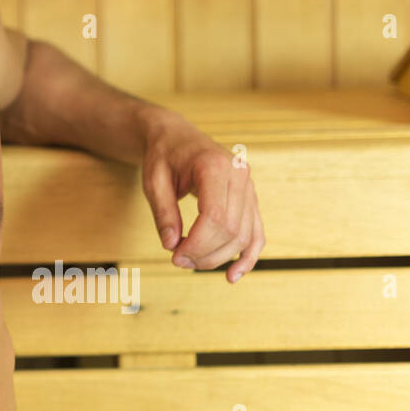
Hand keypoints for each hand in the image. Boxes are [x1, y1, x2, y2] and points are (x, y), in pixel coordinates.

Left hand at [138, 110, 264, 281]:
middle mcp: (239, 174)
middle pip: (231, 229)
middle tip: (177, 261)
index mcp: (214, 166)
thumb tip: (171, 246)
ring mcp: (249, 187)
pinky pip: (256, 232)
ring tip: (192, 263)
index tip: (175, 256)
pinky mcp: (250, 198)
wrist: (176, 136)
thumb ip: (163, 213)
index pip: (216, 216)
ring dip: (220, 257)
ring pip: (245, 235)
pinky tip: (233, 275)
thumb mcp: (153, 181)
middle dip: (205, 253)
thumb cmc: (163, 156)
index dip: (197, 243)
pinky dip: (247, 255)